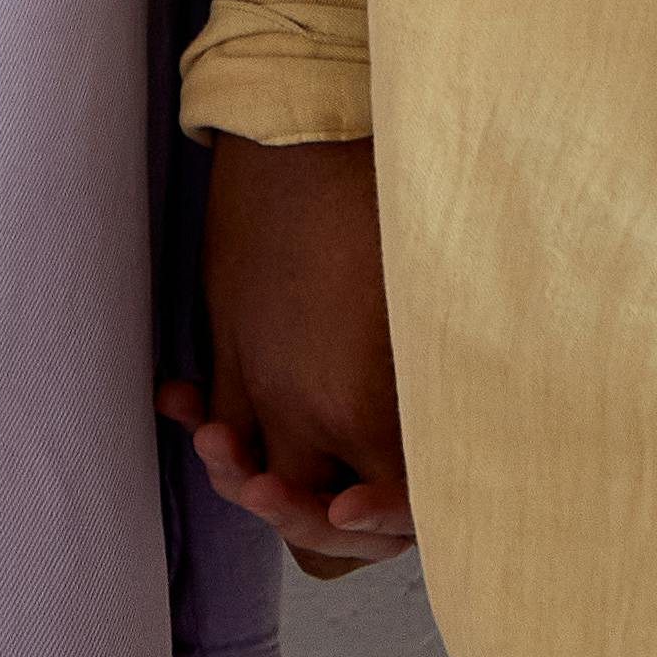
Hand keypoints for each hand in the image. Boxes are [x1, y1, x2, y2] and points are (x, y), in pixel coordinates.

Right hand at [164, 132, 418, 576]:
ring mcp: (253, 380)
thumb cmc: (384, 203)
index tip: (374, 507)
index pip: (384, 518)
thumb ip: (429, 385)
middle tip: (336, 505)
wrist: (302, 131)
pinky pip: (213, 416)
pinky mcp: (222, 343)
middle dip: (321, 525)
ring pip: (250, 477)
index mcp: (364, 408)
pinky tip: (213, 423)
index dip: (386, 525)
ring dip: (257, 485)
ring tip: (262, 469)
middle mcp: (302, 409)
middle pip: (307, 522)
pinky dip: (218, 432)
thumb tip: (443, 437)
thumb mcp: (431, 304)